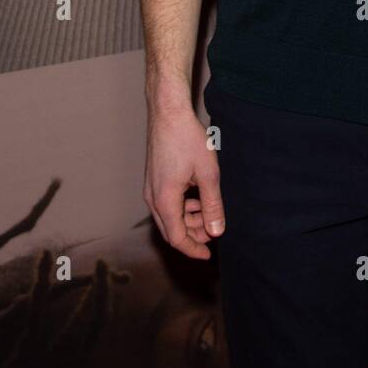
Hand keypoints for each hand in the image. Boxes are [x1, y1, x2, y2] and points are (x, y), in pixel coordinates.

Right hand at [144, 96, 225, 259]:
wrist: (168, 113)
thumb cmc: (187, 139)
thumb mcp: (208, 173)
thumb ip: (212, 205)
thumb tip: (216, 231)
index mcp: (165, 201)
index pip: (177, 238)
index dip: (193, 249)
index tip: (209, 255)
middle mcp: (153, 198)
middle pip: (171, 230)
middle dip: (193, 235)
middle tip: (214, 232)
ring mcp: (151, 189)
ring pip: (169, 217)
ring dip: (189, 220)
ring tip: (209, 212)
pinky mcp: (154, 180)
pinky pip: (166, 204)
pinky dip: (182, 207)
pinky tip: (198, 197)